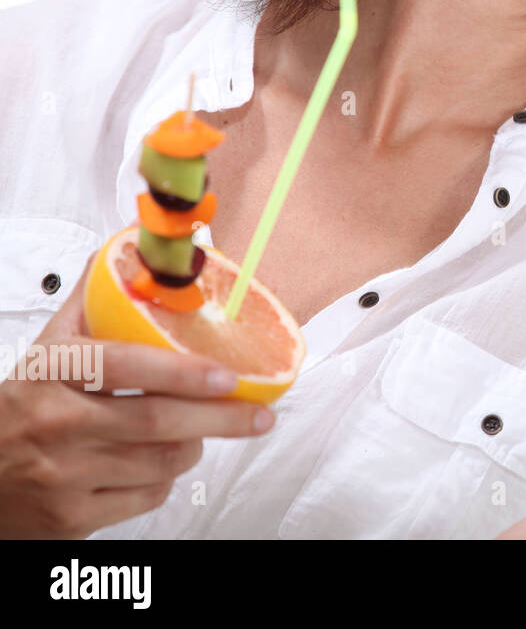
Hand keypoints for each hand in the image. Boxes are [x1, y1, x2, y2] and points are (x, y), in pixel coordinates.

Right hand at [0, 250, 276, 537]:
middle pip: (157, 421)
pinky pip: (146, 496)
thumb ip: (92, 303)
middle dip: (220, 418)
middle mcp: (56, 423)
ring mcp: (63, 475)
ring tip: (207, 430)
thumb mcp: (48, 352)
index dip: (183, 371)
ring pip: (161, 461)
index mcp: (53, 372)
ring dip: (196, 445)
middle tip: (258, 415)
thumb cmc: (24, 407)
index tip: (228, 375)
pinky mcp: (71, 517)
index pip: (126, 365)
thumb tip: (130, 252)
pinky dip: (168, 479)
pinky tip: (164, 462)